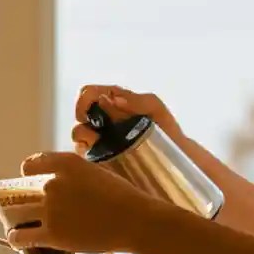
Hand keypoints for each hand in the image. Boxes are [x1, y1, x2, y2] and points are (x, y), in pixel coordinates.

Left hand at [7, 152, 163, 253]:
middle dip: (25, 200)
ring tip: (19, 225)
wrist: (136, 221)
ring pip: (19, 214)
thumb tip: (60, 181)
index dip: (29, 174)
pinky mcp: (52, 234)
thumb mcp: (96, 172)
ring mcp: (51, 209)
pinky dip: (16, 237)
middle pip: (23, 191)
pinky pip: (21, 236)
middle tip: (29, 208)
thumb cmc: (122, 197)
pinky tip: (17, 239)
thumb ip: (74, 174)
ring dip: (17, 219)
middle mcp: (53, 183)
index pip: (31, 165)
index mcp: (65, 164)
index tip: (30, 181)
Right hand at [71, 85, 186, 155]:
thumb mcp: (155, 108)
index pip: (89, 93)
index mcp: (114, 102)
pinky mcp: (99, 159)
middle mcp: (103, 119)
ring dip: (85, 138)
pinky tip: (100, 156)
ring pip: (78, 135)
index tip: (88, 111)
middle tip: (96, 128)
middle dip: (83, 119)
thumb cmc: (165, 131)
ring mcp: (99, 140)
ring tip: (101, 144)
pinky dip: (86, 154)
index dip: (85, 100)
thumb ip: (138, 100)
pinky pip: (83, 155)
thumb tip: (114, 100)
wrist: (174, 160)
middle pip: (80, 114)